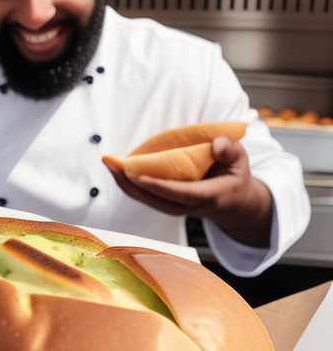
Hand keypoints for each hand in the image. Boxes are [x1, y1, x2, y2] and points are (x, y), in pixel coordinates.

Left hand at [105, 136, 272, 246]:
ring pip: (144, 198)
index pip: (175, 192)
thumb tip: (218, 142)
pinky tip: (118, 169)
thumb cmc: (235, 179)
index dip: (153, 183)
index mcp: (204, 196)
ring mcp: (173, 207)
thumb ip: (231, 151)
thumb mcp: (241, 163)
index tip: (134, 173)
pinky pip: (144, 196)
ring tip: (109, 163)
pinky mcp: (166, 203)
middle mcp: (184, 206)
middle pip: (151, 198)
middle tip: (111, 162)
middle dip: (128, 181)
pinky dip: (129, 183)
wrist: (234, 204)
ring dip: (124, 182)